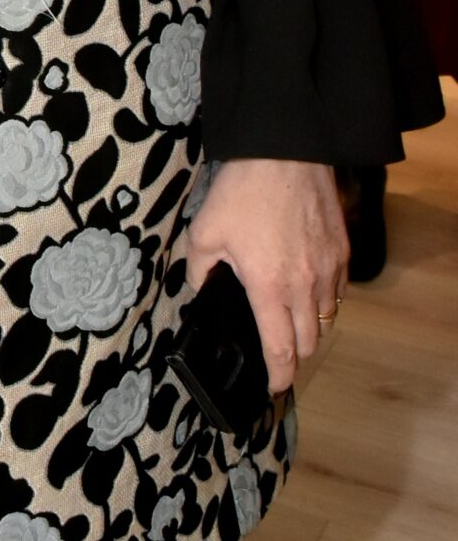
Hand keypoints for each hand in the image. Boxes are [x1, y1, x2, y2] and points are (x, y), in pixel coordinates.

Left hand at [186, 157, 349, 395]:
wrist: (286, 152)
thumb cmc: (242, 192)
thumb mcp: (204, 231)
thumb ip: (198, 268)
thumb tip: (199, 287)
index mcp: (268, 287)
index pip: (280, 349)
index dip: (278, 376)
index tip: (273, 387)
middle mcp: (305, 285)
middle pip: (308, 341)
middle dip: (293, 353)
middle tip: (276, 351)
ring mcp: (329, 269)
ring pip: (326, 317)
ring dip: (309, 326)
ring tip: (289, 318)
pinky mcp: (342, 251)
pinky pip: (338, 290)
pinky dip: (324, 298)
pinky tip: (307, 288)